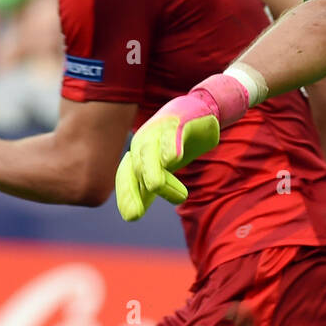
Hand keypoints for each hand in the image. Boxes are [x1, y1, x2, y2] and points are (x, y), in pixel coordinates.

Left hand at [115, 92, 219, 220]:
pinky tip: (173, 159)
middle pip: (137, 169)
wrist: (199, 109)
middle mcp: (144, 143)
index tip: (132, 216)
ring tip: (156, 186)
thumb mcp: (163, 166)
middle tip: (138, 213)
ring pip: (151, 153)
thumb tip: (131, 214)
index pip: (127, 178)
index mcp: (138, 156)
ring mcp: (159, 131)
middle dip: (139, 190)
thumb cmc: (176, 142)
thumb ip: (150, 186)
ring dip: (154, 171)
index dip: (127, 196)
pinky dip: (171, 146)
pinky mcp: (178, 123)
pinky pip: (172, 135)